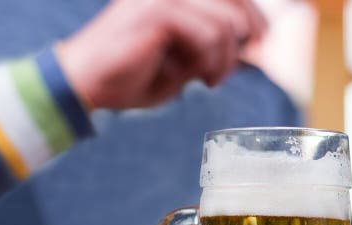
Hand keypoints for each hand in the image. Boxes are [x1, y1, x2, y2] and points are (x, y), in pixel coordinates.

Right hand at [57, 0, 266, 109]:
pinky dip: (212, 61)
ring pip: (224, 22)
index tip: (263, 40)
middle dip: (250, 30)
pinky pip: (207, 34)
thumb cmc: (135, 76)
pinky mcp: (155, 12)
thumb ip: (215, 47)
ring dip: (227, 58)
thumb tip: (252, 41)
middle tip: (249, 58)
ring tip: (212, 79)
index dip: (255, 12)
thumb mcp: (186, 61)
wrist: (88, 85)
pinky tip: (202, 78)